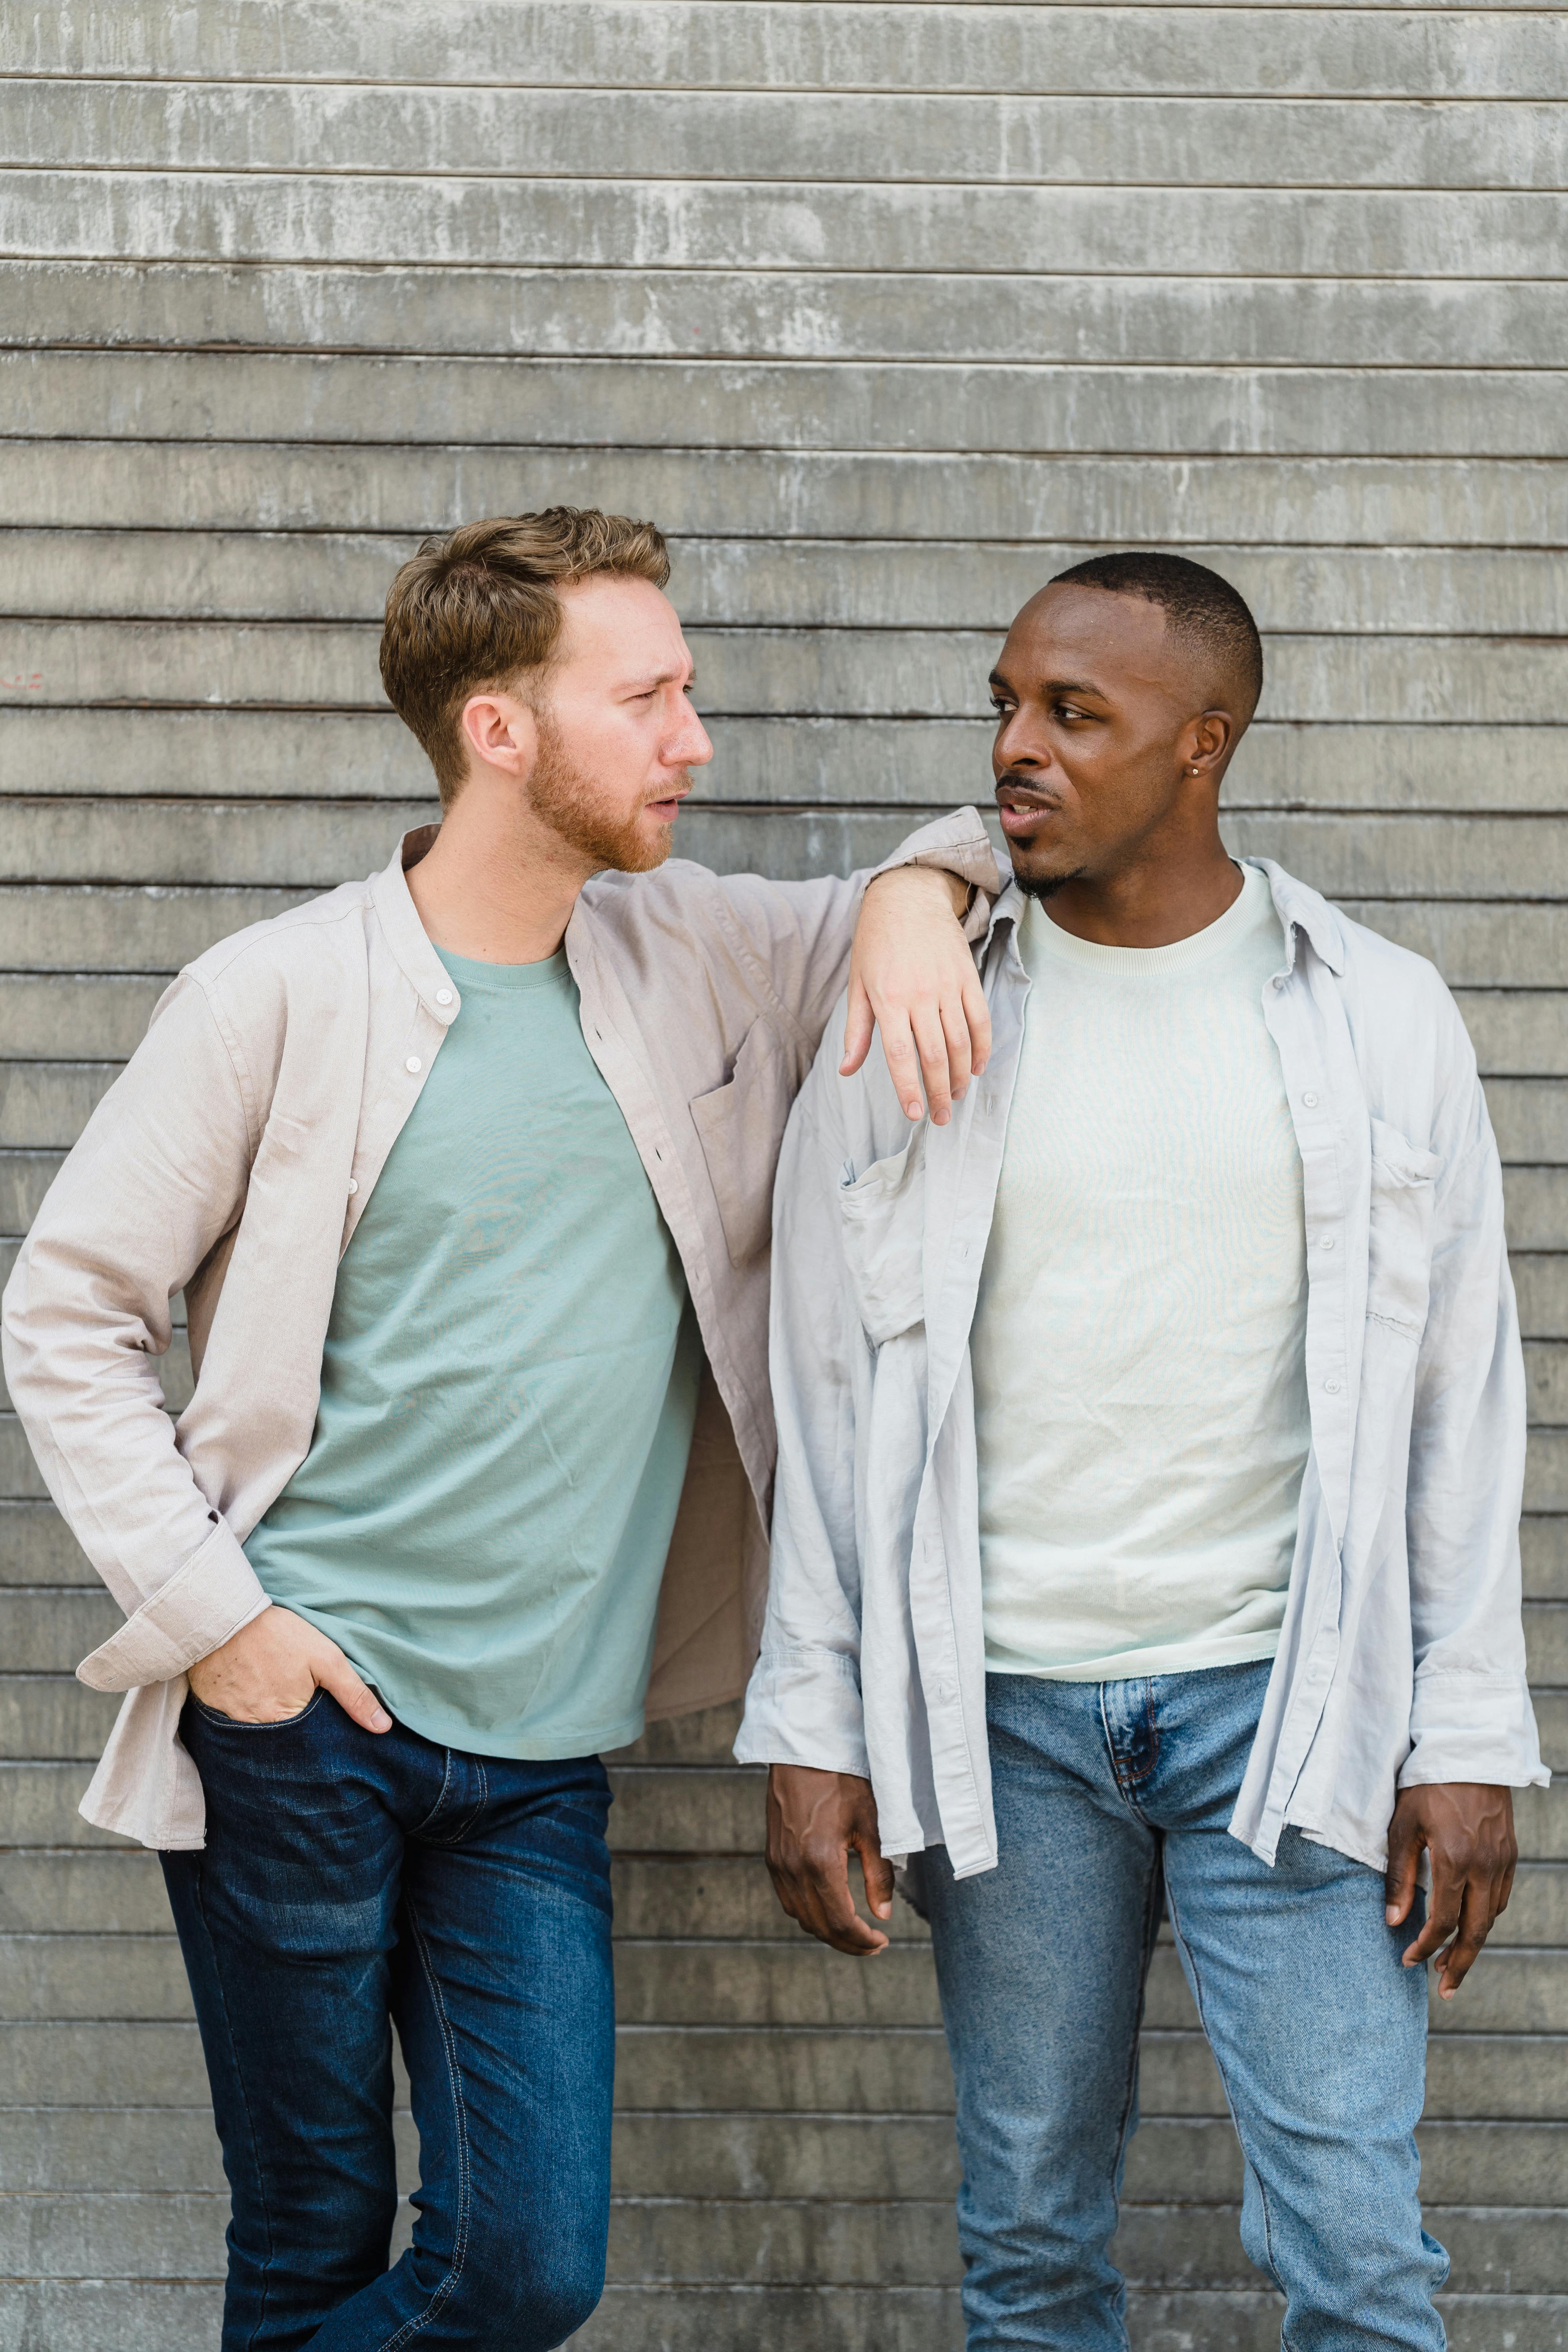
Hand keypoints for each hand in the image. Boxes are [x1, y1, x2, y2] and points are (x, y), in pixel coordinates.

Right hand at [186, 1602, 391, 1732]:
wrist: (224, 1616)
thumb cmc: (278, 1635)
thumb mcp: (326, 1658)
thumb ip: (354, 1695)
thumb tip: (382, 1728)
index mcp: (286, 1722)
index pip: (309, 1747)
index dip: (319, 1739)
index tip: (321, 1725)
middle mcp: (255, 1731)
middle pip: (281, 1746)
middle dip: (292, 1737)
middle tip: (294, 1706)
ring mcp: (231, 1722)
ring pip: (257, 1736)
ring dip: (267, 1726)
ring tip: (272, 1699)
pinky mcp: (213, 1711)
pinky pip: (232, 1725)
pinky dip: (243, 1716)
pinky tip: (250, 1696)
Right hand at [766, 1763, 893, 1956]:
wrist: (803, 1751)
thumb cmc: (842, 1781)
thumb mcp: (870, 1824)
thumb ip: (878, 1873)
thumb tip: (883, 1914)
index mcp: (819, 1861)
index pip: (840, 1921)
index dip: (861, 1940)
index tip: (881, 1943)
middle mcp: (793, 1868)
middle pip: (818, 1926)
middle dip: (847, 1942)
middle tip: (872, 1945)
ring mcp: (778, 1863)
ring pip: (800, 1916)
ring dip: (826, 1931)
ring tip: (853, 1932)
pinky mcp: (772, 1856)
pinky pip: (787, 1899)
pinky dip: (808, 1913)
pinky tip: (828, 1909)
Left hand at [844, 867, 990, 1125]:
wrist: (907, 896)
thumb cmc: (875, 942)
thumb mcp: (858, 984)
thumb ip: (856, 1030)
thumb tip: (847, 1070)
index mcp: (888, 999)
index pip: (901, 1056)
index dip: (910, 1089)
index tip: (915, 1114)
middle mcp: (920, 995)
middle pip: (935, 1056)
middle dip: (939, 1093)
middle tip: (940, 1117)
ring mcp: (947, 986)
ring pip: (961, 1042)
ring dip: (962, 1076)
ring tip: (957, 1097)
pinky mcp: (967, 977)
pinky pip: (980, 1019)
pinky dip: (982, 1047)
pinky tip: (977, 1067)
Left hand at [1384, 1782, 1516, 1998]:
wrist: (1468, 1751)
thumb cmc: (1427, 1785)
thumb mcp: (1402, 1826)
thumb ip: (1399, 1875)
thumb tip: (1393, 1920)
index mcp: (1455, 1861)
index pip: (1442, 1921)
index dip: (1425, 1946)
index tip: (1408, 1961)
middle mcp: (1485, 1866)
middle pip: (1475, 1931)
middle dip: (1459, 1964)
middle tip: (1443, 1989)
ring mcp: (1502, 1861)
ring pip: (1491, 1916)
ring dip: (1473, 1943)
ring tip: (1451, 1961)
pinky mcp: (1509, 1854)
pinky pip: (1500, 1897)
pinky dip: (1485, 1917)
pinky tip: (1469, 1923)